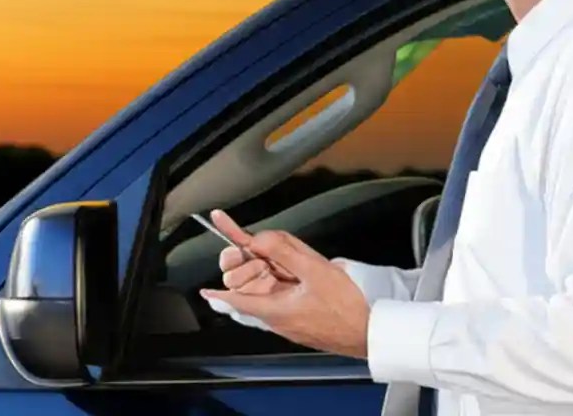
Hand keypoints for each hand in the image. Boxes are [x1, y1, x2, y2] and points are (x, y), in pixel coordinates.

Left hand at [201, 215, 370, 358]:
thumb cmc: (345, 306)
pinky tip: (292, 268)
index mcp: (273, 308)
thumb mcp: (315, 270)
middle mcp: (274, 317)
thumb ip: (283, 251)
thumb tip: (256, 240)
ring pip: (264, 289)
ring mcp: (285, 319)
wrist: (369, 332)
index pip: (234, 298)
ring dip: (269, 269)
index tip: (202, 289)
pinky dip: (280, 278)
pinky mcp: (296, 318)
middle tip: (262, 249)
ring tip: (290, 259)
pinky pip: (278, 295)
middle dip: (249, 265)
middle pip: (248, 288)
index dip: (218, 290)